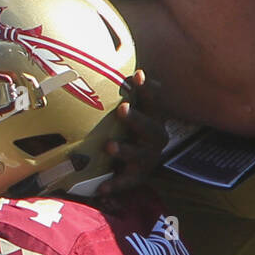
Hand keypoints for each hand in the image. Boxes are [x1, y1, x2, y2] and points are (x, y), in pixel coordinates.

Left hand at [98, 70, 167, 195]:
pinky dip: (114, 185)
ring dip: (125, 150)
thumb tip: (130, 65)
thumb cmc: (130, 129)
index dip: (148, 90)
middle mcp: (153, 138)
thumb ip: (131, 91)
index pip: (153, 102)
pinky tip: (101, 188)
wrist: (136, 163)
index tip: (138, 75)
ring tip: (109, 146)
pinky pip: (126, 182)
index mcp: (153, 118)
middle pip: (151, 129)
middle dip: (137, 119)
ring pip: (140, 156)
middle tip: (123, 109)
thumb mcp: (133, 108)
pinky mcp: (135, 177)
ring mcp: (146, 159)